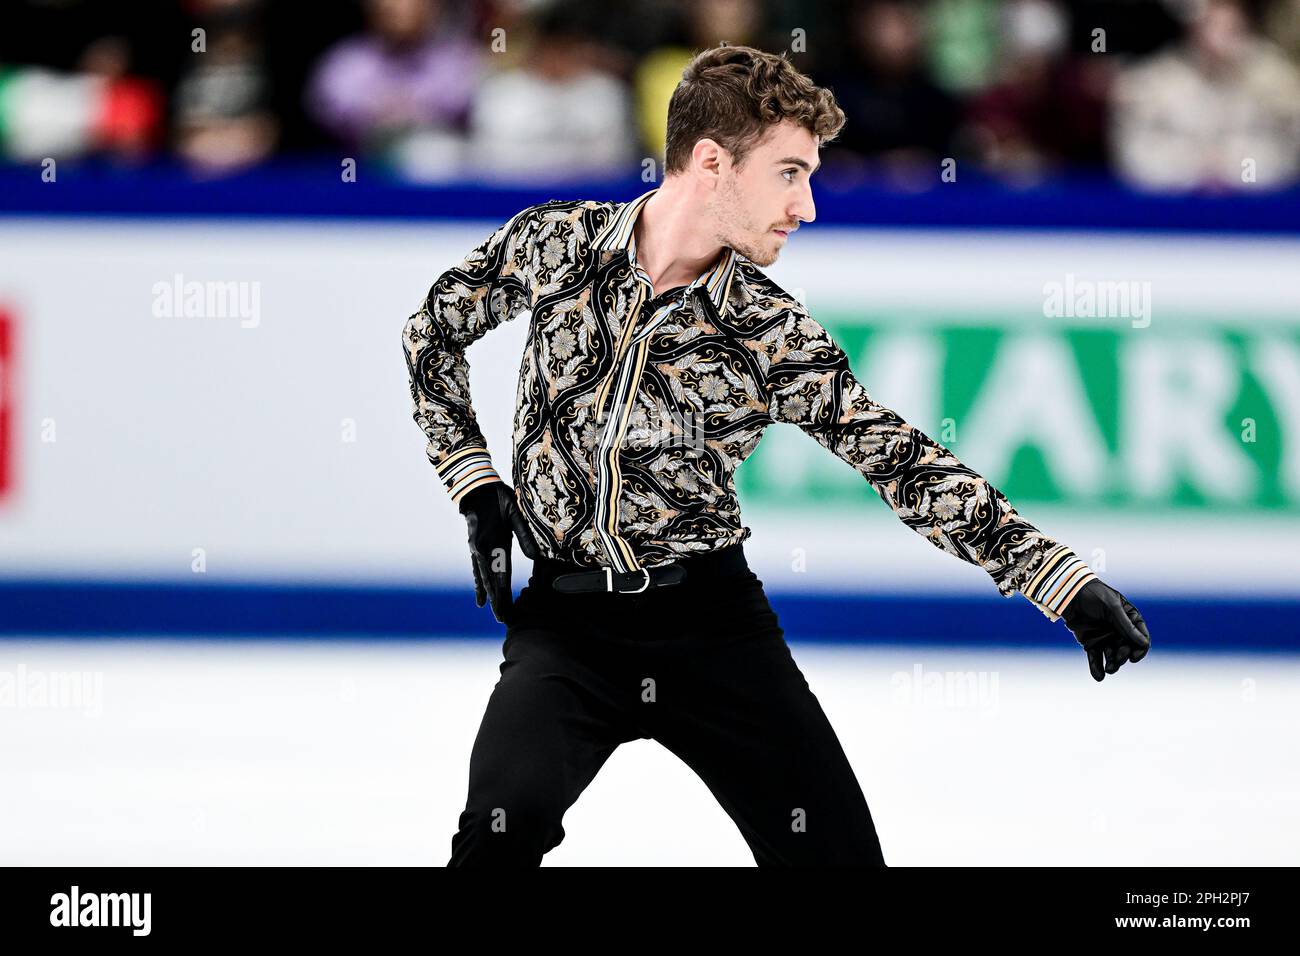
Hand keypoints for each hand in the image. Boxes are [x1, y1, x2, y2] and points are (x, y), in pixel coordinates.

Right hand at [458, 481, 540, 622]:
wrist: (476, 489)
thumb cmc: (499, 498)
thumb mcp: (514, 512)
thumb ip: (524, 533)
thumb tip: (534, 555)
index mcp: (494, 543)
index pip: (500, 576)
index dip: (503, 596)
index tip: (506, 612)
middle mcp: (482, 550)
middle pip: (491, 582)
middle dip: (498, 602)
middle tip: (504, 621)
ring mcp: (476, 550)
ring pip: (484, 579)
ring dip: (490, 597)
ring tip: (495, 613)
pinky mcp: (474, 548)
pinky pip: (477, 571)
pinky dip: (479, 586)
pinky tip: (481, 600)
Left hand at [1061, 579, 1150, 681]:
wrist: (1069, 594)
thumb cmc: (1094, 595)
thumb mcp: (1112, 608)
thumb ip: (1126, 625)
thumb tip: (1143, 643)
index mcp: (1129, 619)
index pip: (1141, 638)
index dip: (1140, 649)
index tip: (1134, 656)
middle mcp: (1119, 631)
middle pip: (1126, 649)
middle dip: (1123, 656)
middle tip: (1117, 660)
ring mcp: (1105, 638)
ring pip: (1112, 656)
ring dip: (1113, 664)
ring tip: (1109, 670)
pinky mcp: (1090, 643)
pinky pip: (1096, 658)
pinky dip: (1097, 667)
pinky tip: (1098, 676)